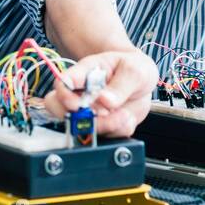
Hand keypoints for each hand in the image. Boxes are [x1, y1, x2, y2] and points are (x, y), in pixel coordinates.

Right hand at [42, 49, 157, 137]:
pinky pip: (104, 136)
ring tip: (125, 115)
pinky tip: (128, 118)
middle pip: (61, 110)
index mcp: (83, 73)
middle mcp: (80, 94)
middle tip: (107, 113)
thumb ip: (120, 85)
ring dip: (105, 126)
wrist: (143, 83)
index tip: (77, 105)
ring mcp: (88, 112)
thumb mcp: (134, 70)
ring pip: (81, 127)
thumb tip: (106, 100)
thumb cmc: (133, 68)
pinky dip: (118, 131)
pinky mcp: (100, 126)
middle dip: (83, 118)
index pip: (62, 83)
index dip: (64, 96)